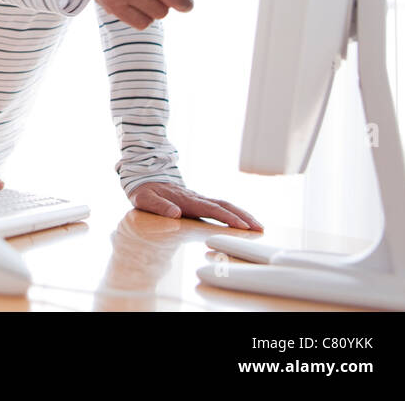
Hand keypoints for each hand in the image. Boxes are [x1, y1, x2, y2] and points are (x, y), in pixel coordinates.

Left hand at [128, 181, 262, 230]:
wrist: (144, 176)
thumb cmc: (144, 190)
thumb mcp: (144, 199)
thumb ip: (158, 206)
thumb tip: (175, 214)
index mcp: (186, 200)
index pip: (211, 209)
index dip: (227, 218)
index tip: (242, 226)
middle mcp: (196, 198)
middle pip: (224, 206)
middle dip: (243, 217)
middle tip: (260, 228)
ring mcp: (199, 199)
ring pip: (225, 205)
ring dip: (242, 215)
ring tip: (258, 226)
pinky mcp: (199, 201)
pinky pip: (220, 207)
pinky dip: (234, 213)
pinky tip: (242, 222)